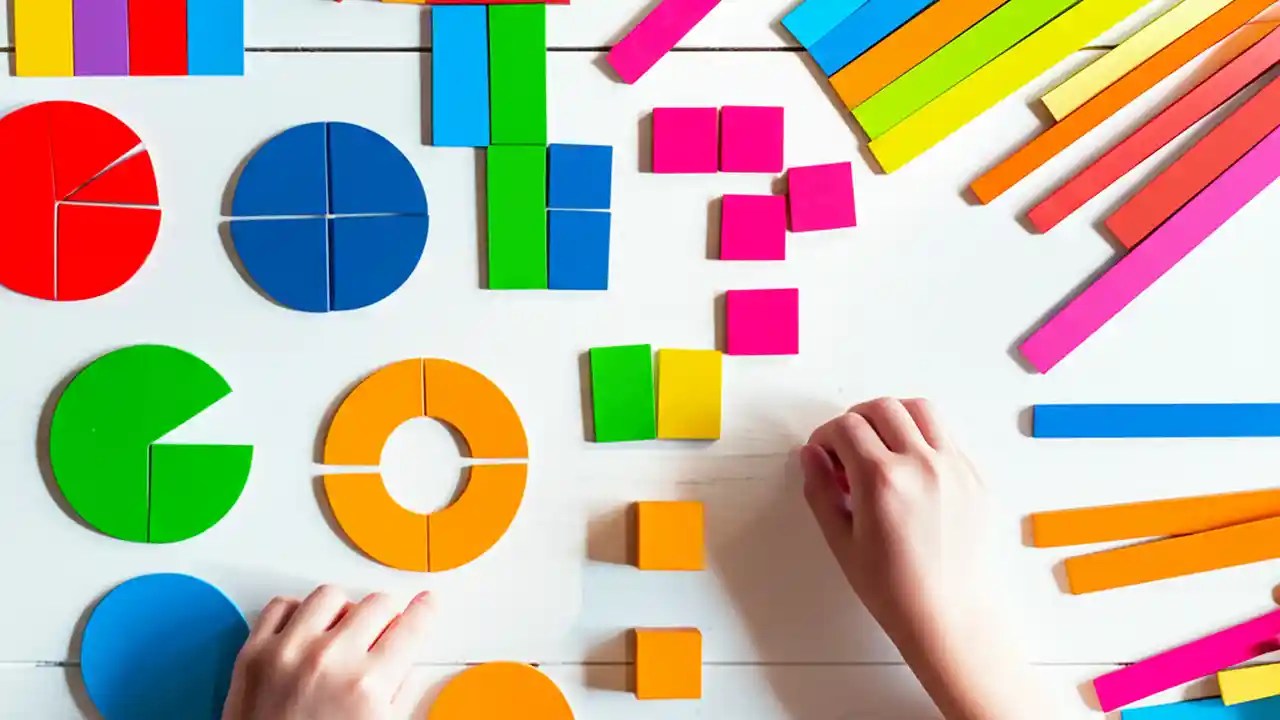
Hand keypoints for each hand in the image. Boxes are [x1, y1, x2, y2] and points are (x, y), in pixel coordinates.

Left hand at [222, 586, 430, 719]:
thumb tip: (407, 654)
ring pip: (331, 595)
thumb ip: (400, 690)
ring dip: (342, 611)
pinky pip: (281, 605)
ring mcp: (288, 653)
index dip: (425, 611)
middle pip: (377, 603)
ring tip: (339, 634)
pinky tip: (305, 633)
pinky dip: (297, 614)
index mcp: (367, 687)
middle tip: (381, 632)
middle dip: (386, 616)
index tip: (425, 603)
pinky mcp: (253, 653)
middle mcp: (329, 662)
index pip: (412, 626)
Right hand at [802, 398, 1054, 719]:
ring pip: (920, 409)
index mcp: (883, 480)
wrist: (952, 617)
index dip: (825, 436)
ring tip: (881, 446)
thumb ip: (820, 491)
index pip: (845, 427)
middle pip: (882, 407)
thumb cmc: (897, 591)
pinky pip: (946, 435)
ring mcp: (955, 467)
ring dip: (893, 417)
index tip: (823, 454)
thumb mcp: (842, 543)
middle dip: (855, 420)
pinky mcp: (976, 477)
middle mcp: (922, 464)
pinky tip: (911, 468)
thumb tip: (811, 456)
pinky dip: (923, 437)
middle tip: (847, 448)